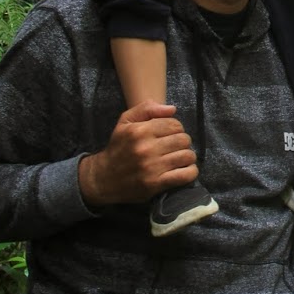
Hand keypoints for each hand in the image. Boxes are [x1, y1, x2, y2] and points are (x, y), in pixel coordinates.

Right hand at [77, 102, 198, 208]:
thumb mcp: (125, 122)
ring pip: (187, 156)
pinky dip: (190, 172)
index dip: (176, 128)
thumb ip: (147, 109)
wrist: (103, 178)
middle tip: (175, 147)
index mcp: (140, 131)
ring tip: (179, 158)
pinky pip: (185, 175)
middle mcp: (146, 148)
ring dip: (187, 156)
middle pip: (183, 139)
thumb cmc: (118, 147)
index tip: (170, 135)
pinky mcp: (156, 184)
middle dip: (183, 142)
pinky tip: (185, 170)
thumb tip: (172, 109)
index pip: (174, 124)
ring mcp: (151, 167)